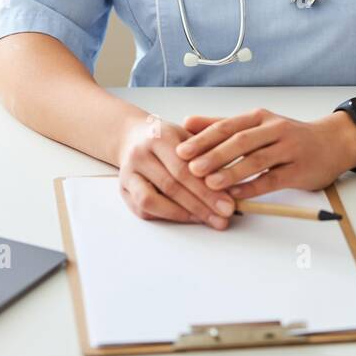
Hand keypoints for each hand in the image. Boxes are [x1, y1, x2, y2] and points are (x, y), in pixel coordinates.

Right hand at [117, 115, 237, 227]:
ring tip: (207, 220)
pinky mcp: (123, 189)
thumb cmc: (167, 138)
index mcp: (159, 136)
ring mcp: (128, 172)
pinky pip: (144, 209)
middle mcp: (140, 154)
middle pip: (172, 185)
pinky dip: (167, 216)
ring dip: (182, 214)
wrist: (133, 135)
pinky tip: (188, 218)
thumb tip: (233, 182)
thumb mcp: (187, 134)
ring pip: (152, 200)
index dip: (208, 189)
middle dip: (201, 205)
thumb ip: (207, 153)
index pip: (185, 168)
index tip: (229, 204)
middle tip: (223, 218)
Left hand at [174, 107, 355, 198]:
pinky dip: (253, 187)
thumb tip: (187, 123)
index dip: (203, 138)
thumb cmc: (288, 135)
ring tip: (210, 183)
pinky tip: (236, 195)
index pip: (227, 126)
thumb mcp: (256, 124)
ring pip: (256, 160)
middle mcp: (274, 129)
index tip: (181, 150)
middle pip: (240, 141)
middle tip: (191, 167)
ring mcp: (288, 149)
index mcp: (259, 118)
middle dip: (214, 155)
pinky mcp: (299, 170)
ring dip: (232, 171)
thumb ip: (222, 124)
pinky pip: (273, 179)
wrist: (332, 142)